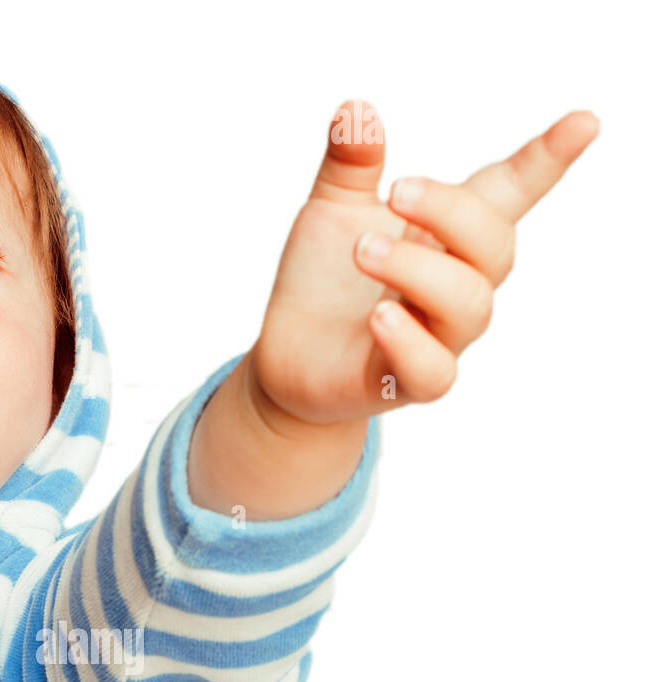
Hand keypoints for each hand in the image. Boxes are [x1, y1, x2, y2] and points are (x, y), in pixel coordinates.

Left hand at [247, 100, 599, 427]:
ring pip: (468, 304)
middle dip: (450, 211)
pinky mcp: (406, 382)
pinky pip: (433, 370)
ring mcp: (438, 336)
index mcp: (446, 234)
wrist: (284, 357)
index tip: (584, 123)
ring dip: (417, 269)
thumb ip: (349, 164)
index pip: (510, 192)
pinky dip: (409, 341)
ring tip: (364, 250)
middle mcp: (455, 283)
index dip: (547, 160)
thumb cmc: (322, 282)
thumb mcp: (330, 210)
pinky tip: (378, 317)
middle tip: (396, 189)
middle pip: (494, 244)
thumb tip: (355, 112)